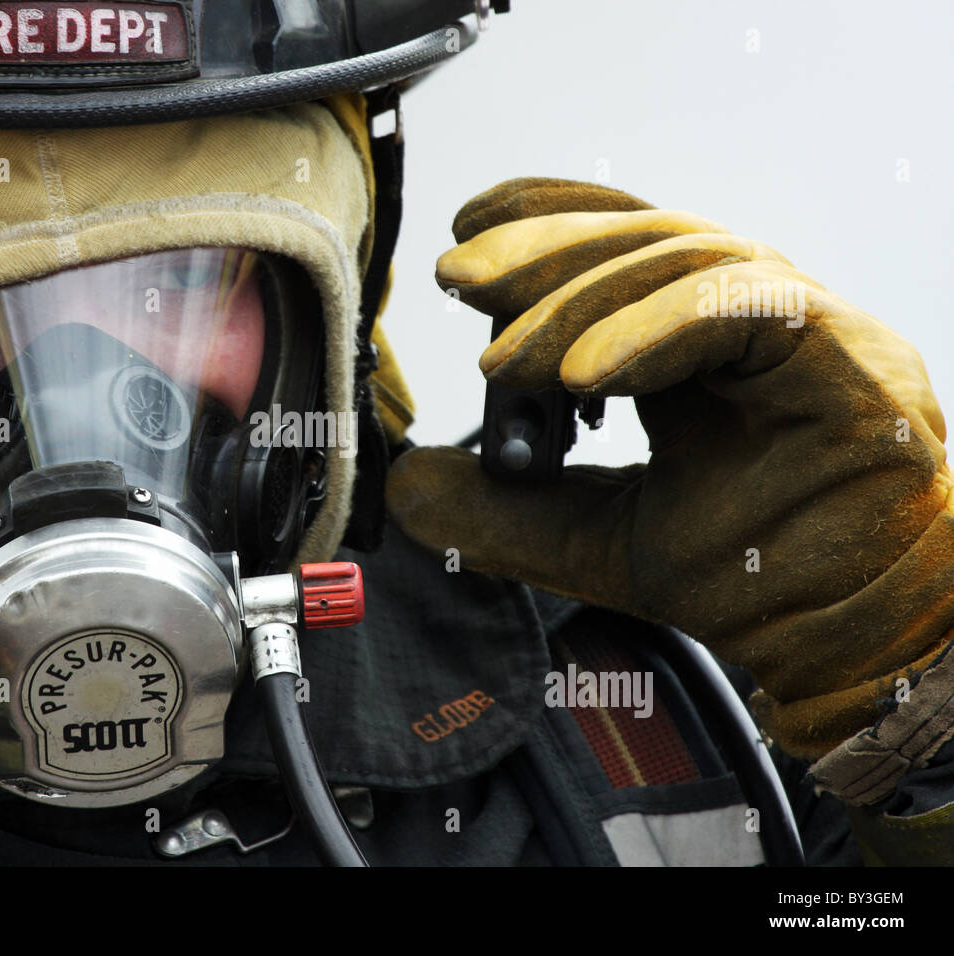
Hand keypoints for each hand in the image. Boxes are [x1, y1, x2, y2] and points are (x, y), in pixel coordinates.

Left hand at [389, 178, 953, 803]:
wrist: (849, 642)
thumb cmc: (752, 579)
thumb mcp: (599, 540)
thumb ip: (507, 510)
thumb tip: (408, 482)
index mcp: (696, 346)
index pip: (620, 255)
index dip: (543, 229)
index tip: (461, 240)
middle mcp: (750, 321)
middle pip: (643, 246)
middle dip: (543, 254)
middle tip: (456, 278)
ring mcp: (804, 329)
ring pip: (685, 264)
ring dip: (581, 300)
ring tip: (499, 358)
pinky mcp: (846, 354)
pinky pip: (742, 308)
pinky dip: (655, 328)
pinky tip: (580, 373)